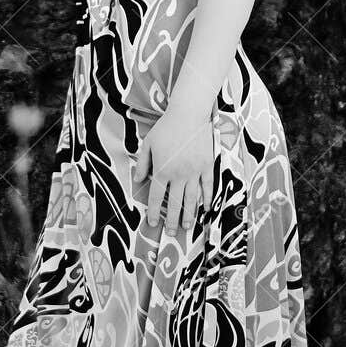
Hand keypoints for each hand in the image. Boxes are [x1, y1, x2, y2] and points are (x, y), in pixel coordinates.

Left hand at [133, 103, 214, 231]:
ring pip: (192, 198)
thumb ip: (143, 164)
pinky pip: (208, 186)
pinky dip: (207, 198)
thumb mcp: (148, 144)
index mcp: (162, 170)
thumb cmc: (166, 127)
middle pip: (175, 203)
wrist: (188, 114)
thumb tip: (137, 181)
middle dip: (173, 220)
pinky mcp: (207, 166)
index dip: (154, 211)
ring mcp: (194, 171)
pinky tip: (206, 208)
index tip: (153, 222)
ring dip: (189, 214)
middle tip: (172, 233)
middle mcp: (179, 175)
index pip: (157, 197)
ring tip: (187, 227)